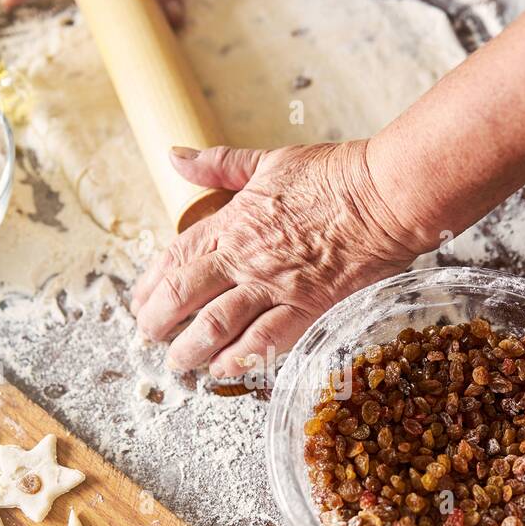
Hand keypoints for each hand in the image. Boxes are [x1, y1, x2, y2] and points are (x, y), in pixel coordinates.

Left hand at [131, 141, 423, 377]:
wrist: (385, 196)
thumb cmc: (335, 175)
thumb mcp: (270, 161)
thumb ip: (220, 165)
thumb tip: (176, 155)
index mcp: (233, 221)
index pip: (176, 256)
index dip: (152, 282)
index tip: (139, 300)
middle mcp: (245, 257)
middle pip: (185, 295)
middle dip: (159, 320)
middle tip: (148, 336)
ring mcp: (274, 286)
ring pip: (215, 325)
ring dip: (191, 347)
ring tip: (178, 361)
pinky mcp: (306, 308)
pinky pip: (263, 341)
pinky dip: (239, 359)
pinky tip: (223, 370)